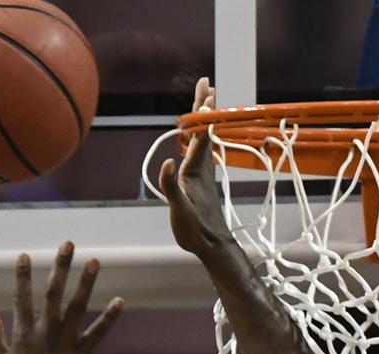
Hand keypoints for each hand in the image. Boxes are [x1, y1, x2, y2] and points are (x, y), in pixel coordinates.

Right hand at [0, 242, 123, 353]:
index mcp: (22, 335)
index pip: (21, 298)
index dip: (22, 276)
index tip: (24, 255)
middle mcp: (44, 334)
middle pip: (52, 293)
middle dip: (60, 266)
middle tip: (68, 243)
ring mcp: (64, 345)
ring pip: (77, 307)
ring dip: (85, 283)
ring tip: (94, 260)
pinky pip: (98, 334)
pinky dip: (110, 318)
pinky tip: (120, 301)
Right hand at [157, 78, 234, 261]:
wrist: (212, 244)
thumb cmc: (195, 230)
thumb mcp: (179, 211)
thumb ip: (171, 186)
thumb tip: (165, 162)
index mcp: (195, 171)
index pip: (201, 137)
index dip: (203, 116)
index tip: (208, 94)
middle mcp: (202, 167)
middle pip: (204, 130)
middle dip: (204, 106)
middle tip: (206, 83)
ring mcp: (203, 172)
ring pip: (205, 138)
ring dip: (204, 117)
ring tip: (206, 99)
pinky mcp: (202, 179)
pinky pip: (202, 149)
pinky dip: (201, 134)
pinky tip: (200, 134)